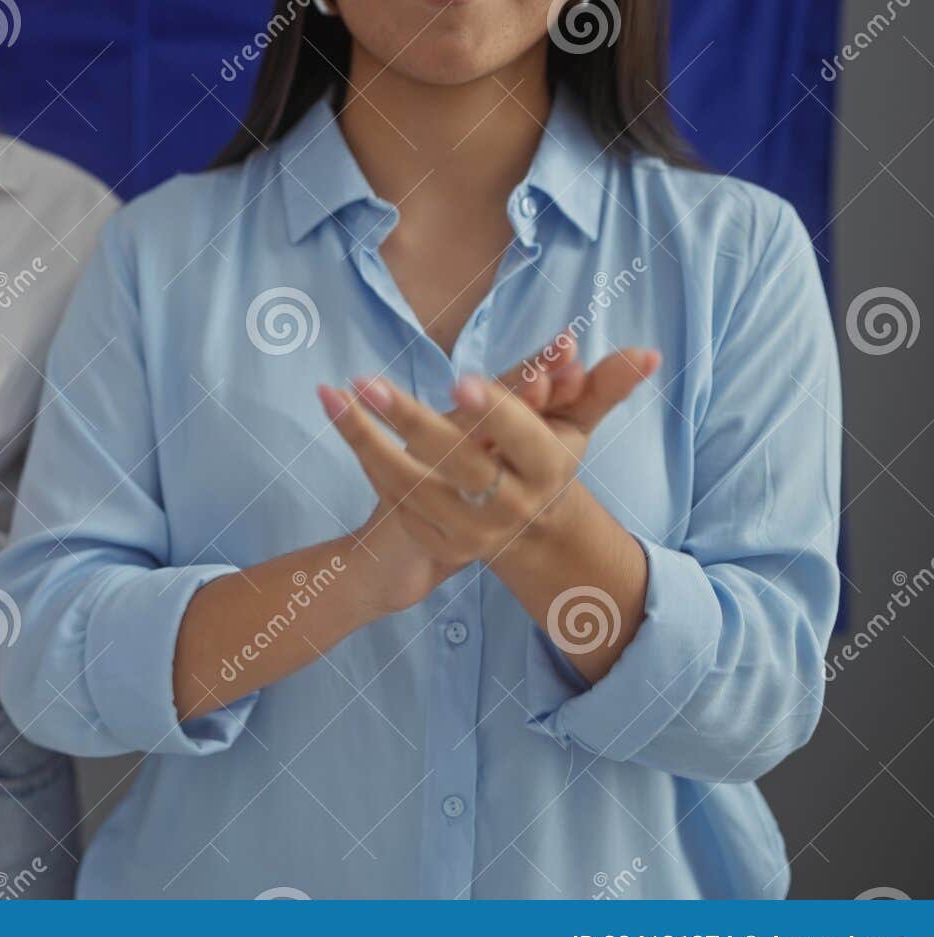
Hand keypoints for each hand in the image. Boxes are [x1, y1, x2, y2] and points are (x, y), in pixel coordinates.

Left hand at [338, 336, 659, 572]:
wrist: (518, 534)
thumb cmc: (544, 461)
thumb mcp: (574, 425)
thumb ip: (601, 386)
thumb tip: (648, 352)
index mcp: (547, 472)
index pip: (523, 440)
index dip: (497, 413)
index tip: (461, 383)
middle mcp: (509, 507)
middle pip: (457, 462)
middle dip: (411, 419)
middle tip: (369, 381)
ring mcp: (467, 530)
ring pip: (408, 480)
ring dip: (366, 435)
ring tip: (333, 393)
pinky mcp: (431, 538)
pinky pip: (391, 492)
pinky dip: (362, 450)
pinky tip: (336, 412)